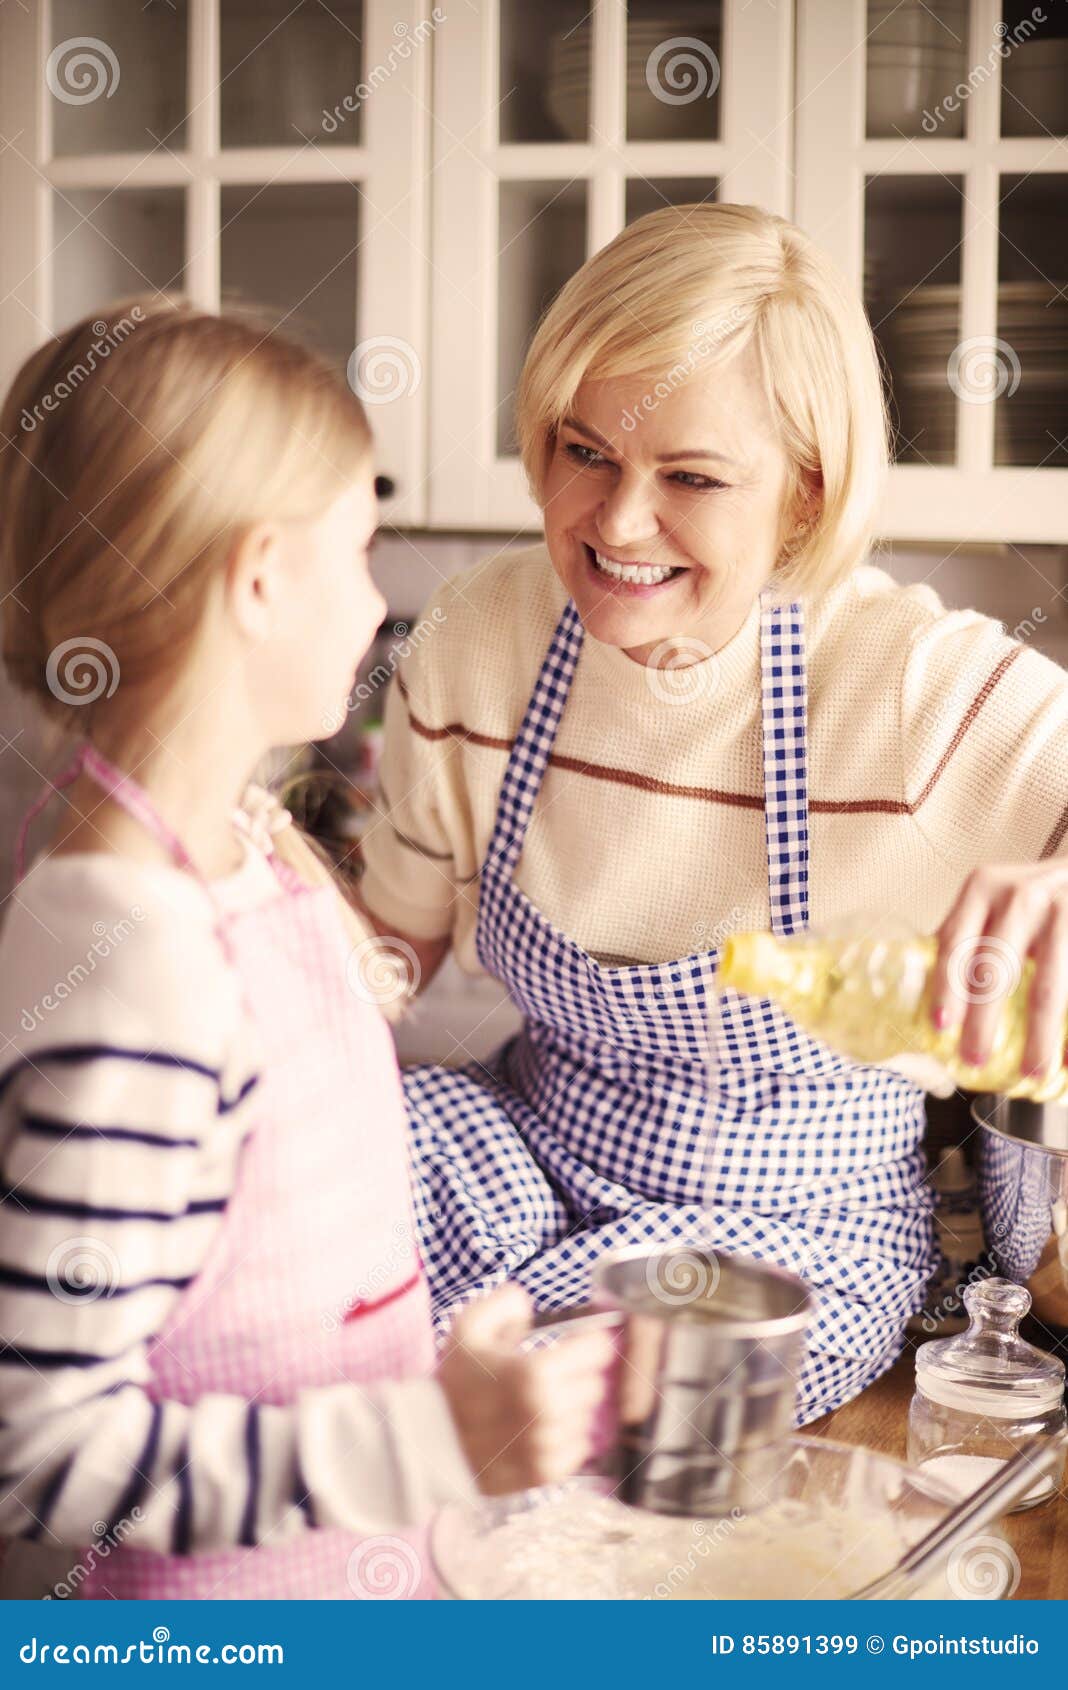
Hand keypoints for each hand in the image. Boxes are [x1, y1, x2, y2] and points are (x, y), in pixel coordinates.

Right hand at [437, 1284, 615, 1495]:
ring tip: (543, 1403)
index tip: (581, 1344)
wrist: (432, 1440)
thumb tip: (530, 1302)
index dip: (591, 1343)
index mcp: (534, 1372)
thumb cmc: (455, 1381)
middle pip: (596, 1385)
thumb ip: (505, 1302)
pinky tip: (543, 1429)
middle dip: (579, 1375)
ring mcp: (548, 1444)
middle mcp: (547, 1410)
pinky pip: (580, 1448)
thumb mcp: (469, 1326)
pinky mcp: (545, 1472)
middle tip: (555, 1375)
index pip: (599, 1351)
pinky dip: (567, 1438)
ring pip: (588, 1417)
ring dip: (572, 1408)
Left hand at [928, 858, 1067, 1078]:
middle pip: (996, 969)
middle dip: (984, 1021)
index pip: (955, 943)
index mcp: (983, 888)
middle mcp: (1021, 895)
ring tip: (1033, 1070)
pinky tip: (1065, 1056)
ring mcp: (1062, 909)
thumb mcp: (992, 899)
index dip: (946, 988)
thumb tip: (917, 994)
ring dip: (1039, 1035)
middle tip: (975, 1058)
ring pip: (1045, 987)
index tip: (941, 1026)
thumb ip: (964, 934)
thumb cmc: (1031, 895)